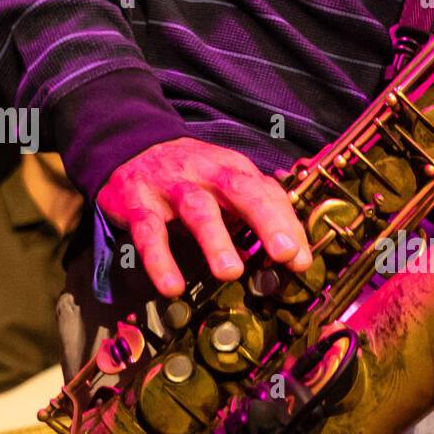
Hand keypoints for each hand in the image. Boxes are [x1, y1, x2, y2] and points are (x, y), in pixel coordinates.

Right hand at [97, 138, 312, 296]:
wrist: (131, 148)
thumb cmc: (192, 176)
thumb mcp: (227, 185)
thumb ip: (260, 214)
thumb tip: (291, 255)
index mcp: (234, 170)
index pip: (268, 194)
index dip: (287, 225)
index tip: (301, 259)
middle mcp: (206, 174)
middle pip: (240, 191)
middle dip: (266, 221)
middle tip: (283, 253)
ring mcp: (172, 187)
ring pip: (197, 210)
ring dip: (216, 240)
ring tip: (230, 272)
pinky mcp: (138, 204)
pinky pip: (149, 232)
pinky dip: (160, 259)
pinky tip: (172, 286)